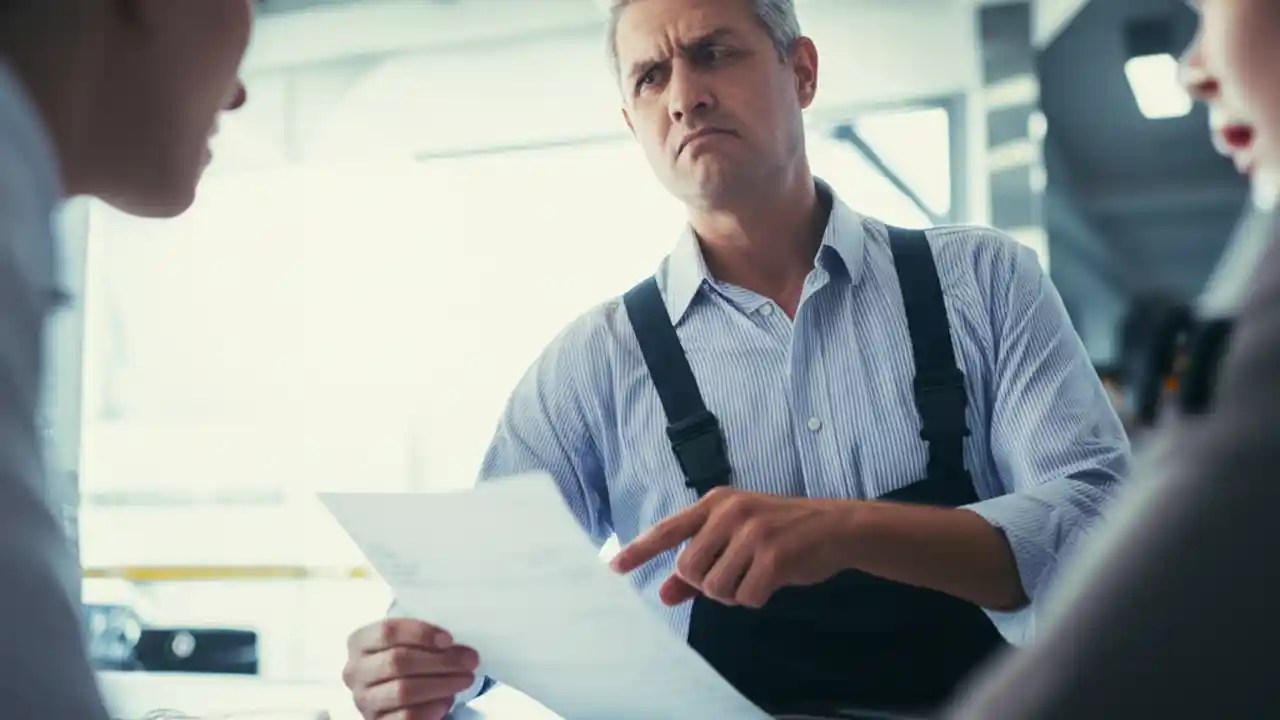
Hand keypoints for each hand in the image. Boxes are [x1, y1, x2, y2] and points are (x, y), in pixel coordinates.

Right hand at [343, 618, 480, 719]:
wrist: (401, 691)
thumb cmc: (409, 657)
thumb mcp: (411, 641)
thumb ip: (425, 635)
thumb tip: (457, 642)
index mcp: (360, 641)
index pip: (387, 631)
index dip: (420, 633)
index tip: (449, 639)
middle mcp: (355, 671)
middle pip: (398, 662)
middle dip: (440, 661)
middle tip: (470, 660)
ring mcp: (363, 700)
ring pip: (403, 691)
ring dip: (442, 684)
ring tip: (466, 678)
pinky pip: (406, 717)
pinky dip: (431, 708)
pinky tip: (448, 700)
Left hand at [610, 487, 858, 608]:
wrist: (836, 527)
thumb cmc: (782, 533)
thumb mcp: (737, 540)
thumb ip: (700, 567)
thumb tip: (665, 594)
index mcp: (716, 502)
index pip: (668, 529)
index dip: (639, 551)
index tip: (614, 568)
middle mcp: (730, 512)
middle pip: (688, 569)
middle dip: (706, 584)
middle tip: (734, 575)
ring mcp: (752, 532)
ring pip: (715, 587)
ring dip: (734, 593)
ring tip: (756, 575)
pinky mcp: (773, 556)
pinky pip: (746, 596)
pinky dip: (756, 598)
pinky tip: (772, 581)